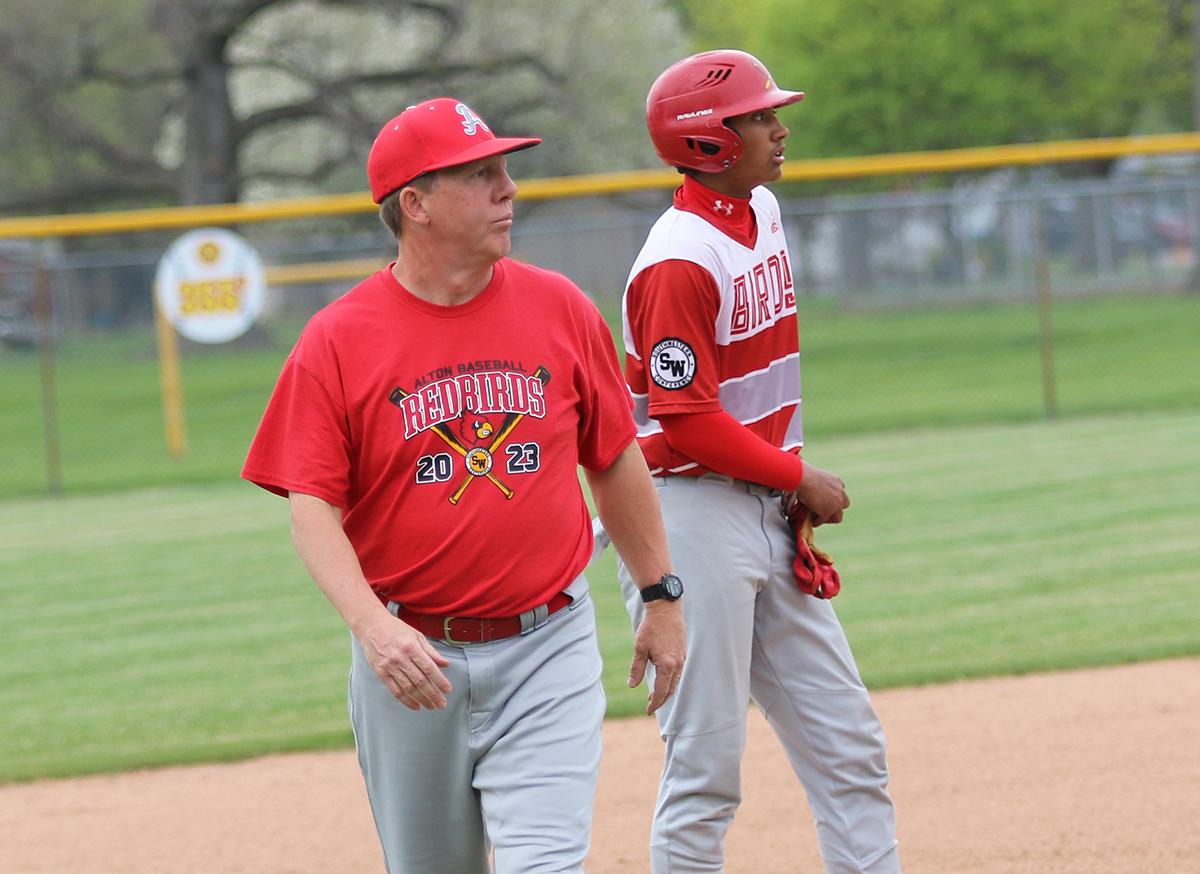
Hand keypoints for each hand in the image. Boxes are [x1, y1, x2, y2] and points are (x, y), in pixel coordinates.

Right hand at [358, 612, 452, 710]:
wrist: (371, 627)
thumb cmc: (396, 629)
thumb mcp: (416, 635)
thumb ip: (431, 651)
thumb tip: (445, 664)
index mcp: (411, 647)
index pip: (429, 668)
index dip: (440, 680)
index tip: (447, 690)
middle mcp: (400, 658)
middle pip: (420, 681)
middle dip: (433, 694)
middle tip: (442, 704)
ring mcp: (389, 666)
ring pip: (408, 688)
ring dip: (421, 699)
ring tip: (431, 706)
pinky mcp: (381, 673)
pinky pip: (395, 690)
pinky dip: (406, 700)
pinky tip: (416, 705)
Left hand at [629, 599, 686, 714]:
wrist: (666, 608)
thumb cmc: (651, 627)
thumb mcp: (640, 648)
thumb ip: (637, 669)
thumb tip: (632, 685)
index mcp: (667, 665)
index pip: (662, 691)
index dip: (655, 702)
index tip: (648, 710)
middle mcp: (678, 663)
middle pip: (671, 689)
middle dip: (661, 699)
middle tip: (651, 704)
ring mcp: (682, 657)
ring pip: (676, 680)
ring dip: (667, 689)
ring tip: (655, 693)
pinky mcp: (683, 651)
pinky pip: (678, 671)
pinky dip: (671, 678)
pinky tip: (663, 676)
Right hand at [793, 462, 849, 525]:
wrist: (804, 478)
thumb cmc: (804, 475)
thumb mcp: (815, 478)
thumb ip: (818, 486)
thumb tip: (809, 493)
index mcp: (836, 481)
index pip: (841, 491)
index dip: (835, 497)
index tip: (827, 500)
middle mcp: (840, 492)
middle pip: (845, 504)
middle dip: (837, 509)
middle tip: (826, 511)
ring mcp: (836, 503)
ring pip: (838, 516)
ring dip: (829, 518)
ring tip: (820, 519)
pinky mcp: (828, 511)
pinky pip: (824, 520)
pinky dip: (818, 522)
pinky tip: (812, 522)